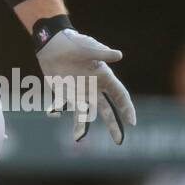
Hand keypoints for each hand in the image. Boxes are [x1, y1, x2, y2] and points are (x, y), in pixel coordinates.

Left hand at [35, 28, 136, 143]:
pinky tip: (52, 112)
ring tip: (78, 137)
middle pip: (106, 110)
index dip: (126, 108)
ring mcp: (78, 92)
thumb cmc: (74, 43)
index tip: (132, 122)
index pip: (119, 95)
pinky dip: (57, 109)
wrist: (52, 43)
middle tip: (119, 141)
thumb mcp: (88, 47)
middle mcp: (93, 88)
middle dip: (113, 125)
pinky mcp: (62, 93)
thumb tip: (119, 55)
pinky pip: (61, 105)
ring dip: (81, 125)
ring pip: (83, 112)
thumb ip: (102, 54)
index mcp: (103, 77)